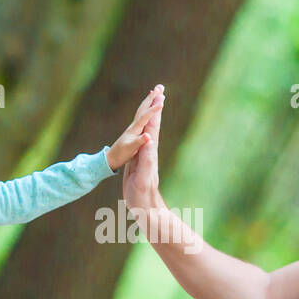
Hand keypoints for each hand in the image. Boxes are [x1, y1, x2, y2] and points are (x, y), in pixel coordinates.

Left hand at [106, 85, 163, 171]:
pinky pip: (142, 115)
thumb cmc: (121, 154)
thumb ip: (140, 142)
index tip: (162, 102)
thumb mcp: (131, 149)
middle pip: (143, 108)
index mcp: (134, 129)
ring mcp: (133, 127)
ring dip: (149, 100)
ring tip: (155, 92)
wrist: (111, 158)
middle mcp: (133, 125)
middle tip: (160, 87)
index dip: (153, 110)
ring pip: (142, 109)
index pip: (145, 116)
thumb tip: (148, 136)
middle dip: (152, 97)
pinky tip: (148, 107)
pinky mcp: (133, 130)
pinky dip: (146, 108)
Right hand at [122, 100, 161, 215]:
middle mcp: (150, 151)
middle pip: (153, 124)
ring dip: (150, 116)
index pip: (153, 126)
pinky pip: (142, 141)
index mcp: (150, 152)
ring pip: (148, 131)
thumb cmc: (143, 196)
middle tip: (159, 90)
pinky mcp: (139, 162)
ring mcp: (145, 156)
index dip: (155, 110)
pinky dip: (142, 131)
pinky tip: (143, 129)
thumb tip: (149, 140)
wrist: (145, 209)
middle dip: (155, 107)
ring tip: (153, 103)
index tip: (158, 94)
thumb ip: (146, 159)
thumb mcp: (143, 177)